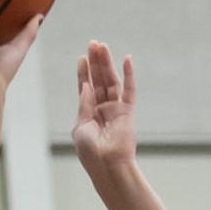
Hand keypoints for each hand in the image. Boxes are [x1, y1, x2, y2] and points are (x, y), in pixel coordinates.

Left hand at [71, 41, 136, 173]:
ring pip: (112, 81)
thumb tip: (86, 85)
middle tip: (93, 43)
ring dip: (107, 64)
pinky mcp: (128, 112)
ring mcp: (116, 110)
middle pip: (99, 81)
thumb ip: (84, 104)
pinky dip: (129, 75)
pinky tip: (127, 60)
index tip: (82, 57)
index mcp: (88, 114)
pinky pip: (130, 90)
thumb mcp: (80, 126)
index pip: (86, 88)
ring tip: (102, 46)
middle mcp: (102, 110)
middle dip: (96, 62)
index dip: (84, 72)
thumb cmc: (90, 152)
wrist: (107, 166)